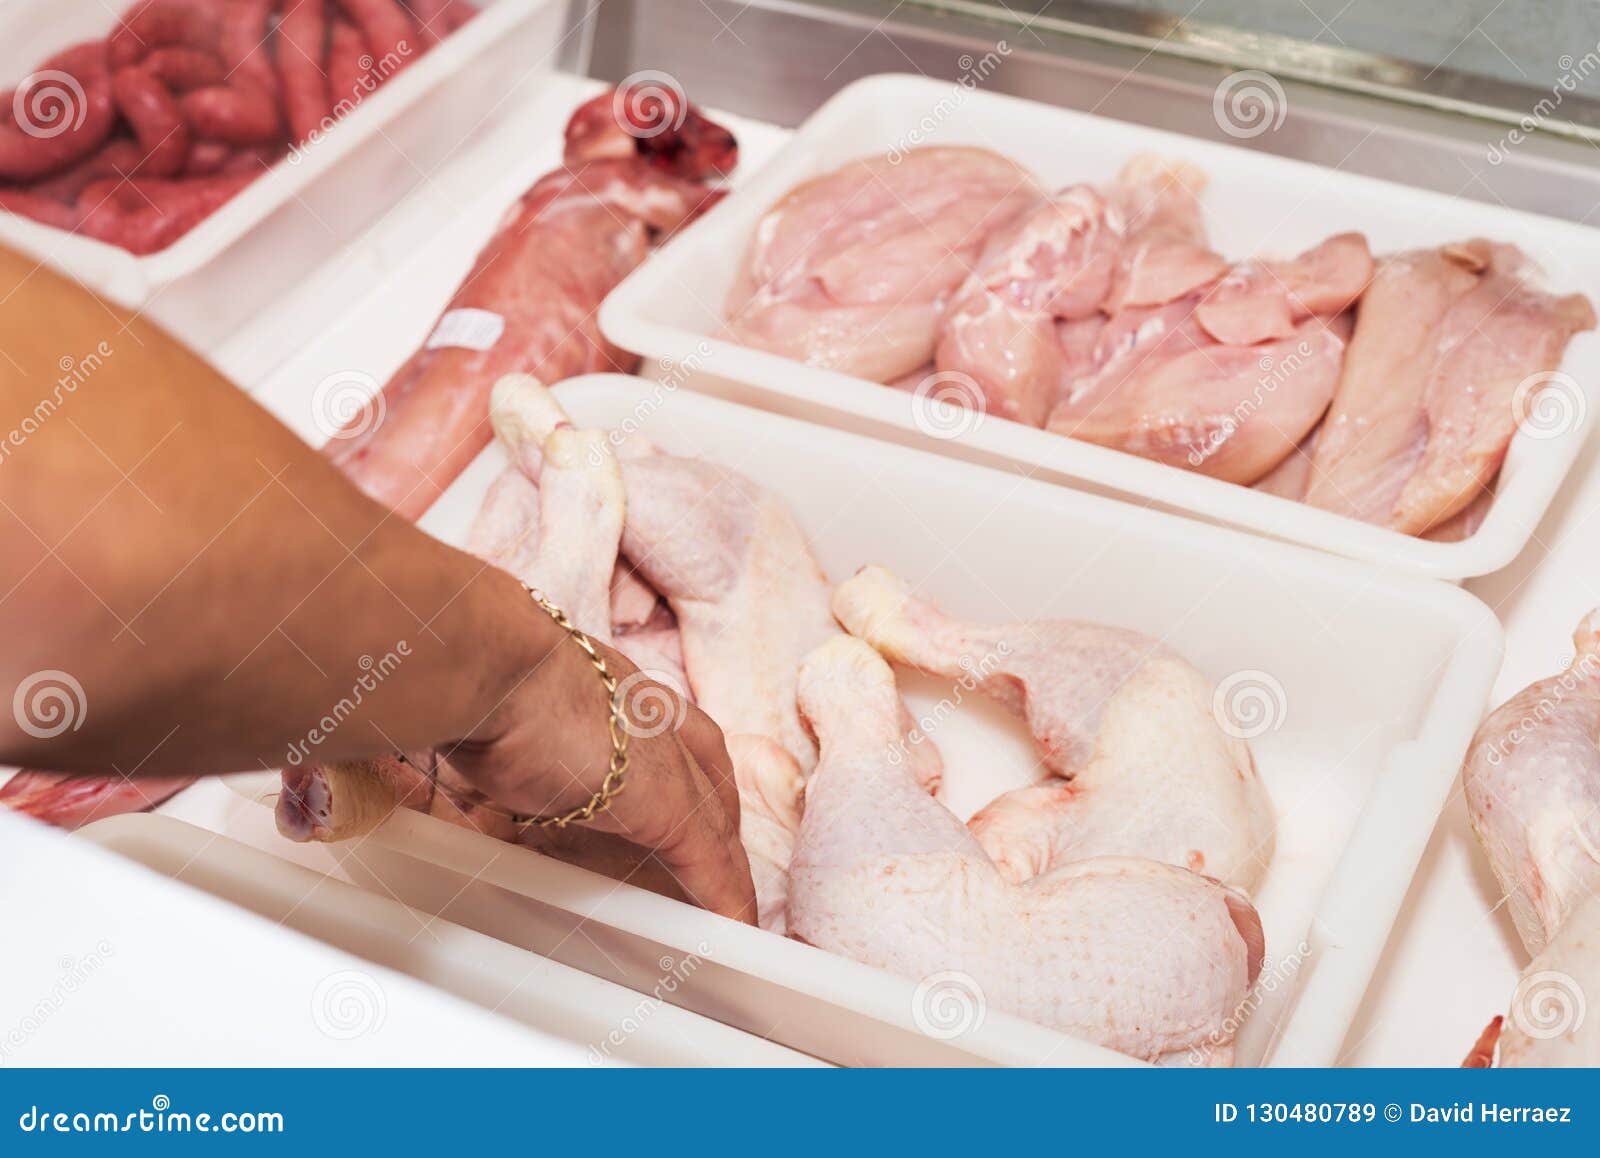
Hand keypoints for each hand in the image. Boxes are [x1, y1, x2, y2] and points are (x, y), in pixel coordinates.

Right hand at [449, 630, 756, 923]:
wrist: (493, 665)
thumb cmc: (475, 672)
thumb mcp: (496, 696)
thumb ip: (501, 721)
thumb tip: (466, 736)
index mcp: (609, 681)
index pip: (665, 720)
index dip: (682, 753)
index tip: (684, 777)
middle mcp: (646, 711)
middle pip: (706, 764)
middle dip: (717, 804)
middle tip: (719, 844)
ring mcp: (663, 755)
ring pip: (713, 814)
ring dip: (725, 857)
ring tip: (734, 898)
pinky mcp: (668, 802)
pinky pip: (710, 858)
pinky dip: (726, 893)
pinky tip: (735, 922)